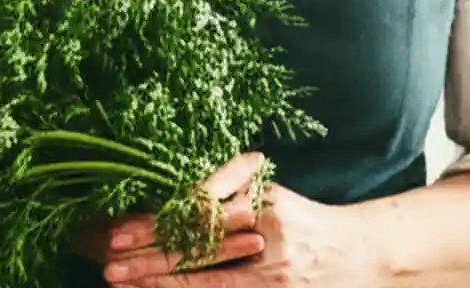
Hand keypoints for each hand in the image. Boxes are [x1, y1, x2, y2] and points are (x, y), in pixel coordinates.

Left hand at [105, 154, 378, 287]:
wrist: (361, 255)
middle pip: (196, 241)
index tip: (120, 225)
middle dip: (148, 251)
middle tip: (108, 256)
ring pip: (204, 275)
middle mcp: (268, 231)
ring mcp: (272, 268)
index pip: (202, 206)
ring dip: (159, 278)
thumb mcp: (274, 197)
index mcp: (263, 198)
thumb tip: (180, 192)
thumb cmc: (309, 223)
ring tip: (121, 280)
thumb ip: (234, 191)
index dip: (159, 218)